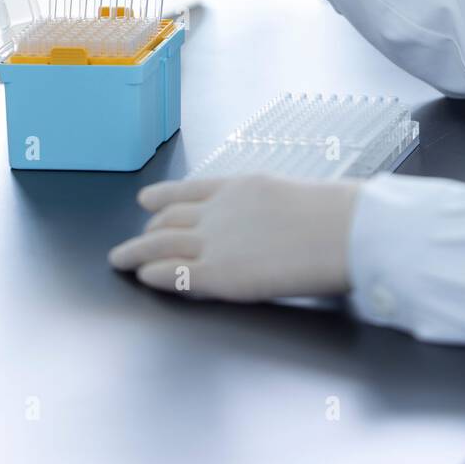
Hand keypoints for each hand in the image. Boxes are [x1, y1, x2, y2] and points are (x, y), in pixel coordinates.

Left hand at [108, 174, 359, 301]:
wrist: (343, 230)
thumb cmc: (337, 214)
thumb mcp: (292, 194)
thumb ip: (270, 205)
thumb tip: (275, 216)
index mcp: (241, 186)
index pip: (190, 190)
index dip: (163, 197)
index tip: (146, 200)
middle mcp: (220, 211)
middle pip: (169, 219)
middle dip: (148, 230)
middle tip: (133, 240)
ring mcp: (216, 242)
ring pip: (162, 245)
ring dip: (137, 252)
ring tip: (121, 260)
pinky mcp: (219, 275)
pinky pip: (176, 273)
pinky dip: (155, 274)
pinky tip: (144, 277)